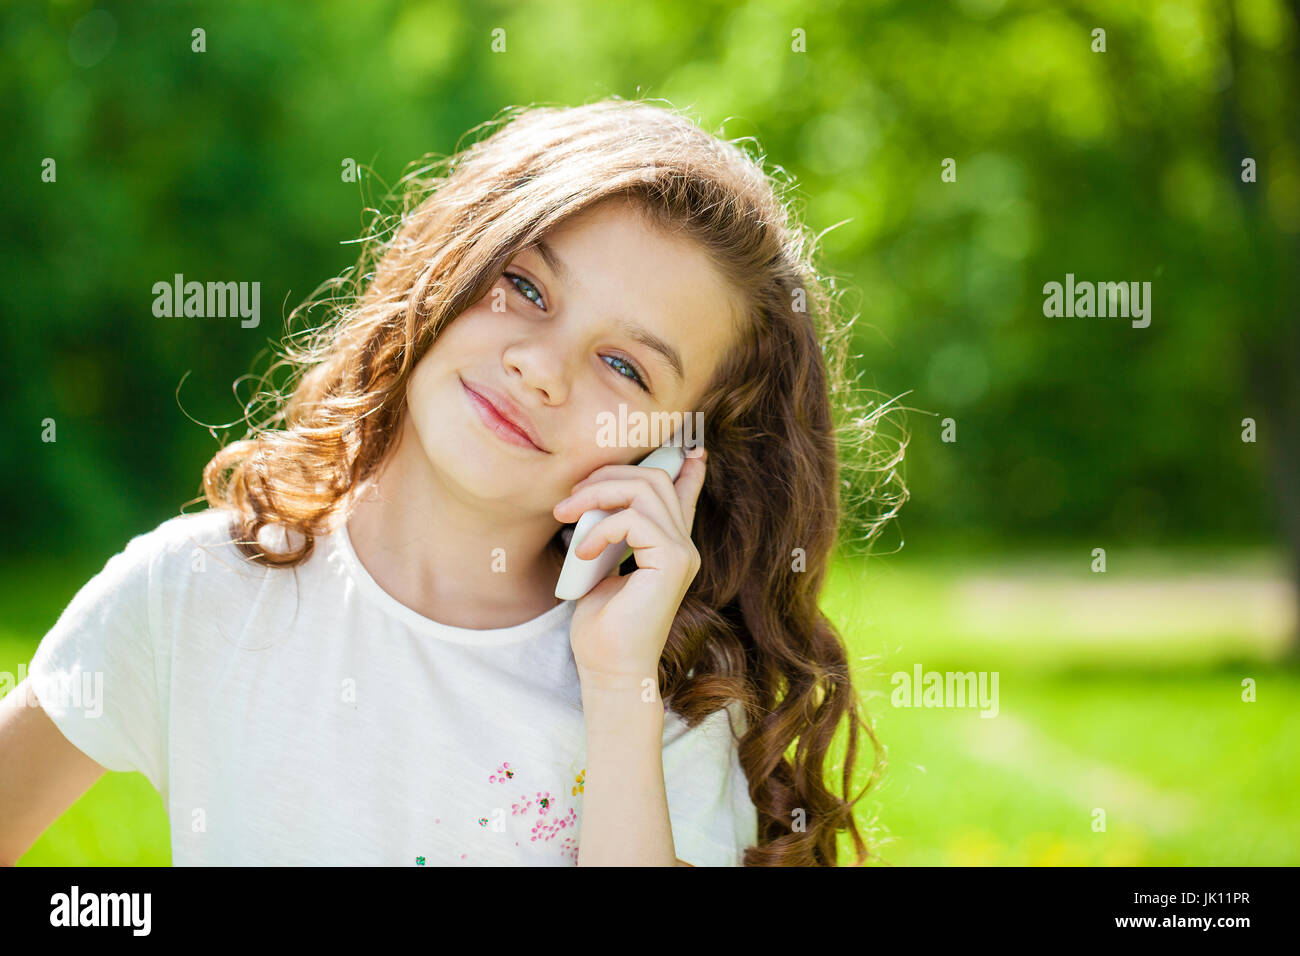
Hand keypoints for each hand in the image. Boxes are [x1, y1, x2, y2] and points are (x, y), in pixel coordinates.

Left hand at [552, 447, 707, 691]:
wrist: (608, 668)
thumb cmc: (600, 625)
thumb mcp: (600, 564)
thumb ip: (609, 531)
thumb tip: (594, 499)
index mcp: (669, 545)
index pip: (683, 492)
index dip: (683, 465)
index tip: (687, 447)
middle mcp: (683, 546)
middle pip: (654, 478)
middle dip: (607, 476)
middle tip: (569, 499)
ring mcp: (682, 553)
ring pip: (646, 490)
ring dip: (598, 494)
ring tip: (567, 515)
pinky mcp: (673, 563)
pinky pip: (636, 519)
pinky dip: (602, 527)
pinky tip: (583, 550)